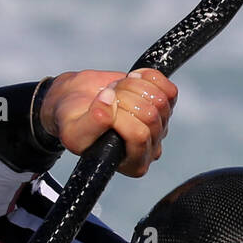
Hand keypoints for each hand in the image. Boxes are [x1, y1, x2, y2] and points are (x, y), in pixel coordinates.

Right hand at [40, 69, 176, 177]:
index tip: (102, 106)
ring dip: (132, 87)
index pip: (138, 136)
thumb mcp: (73, 131)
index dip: (120, 116)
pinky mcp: (165, 106)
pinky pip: (169, 90)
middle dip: (124, 98)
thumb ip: (91, 124)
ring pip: (160, 100)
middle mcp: (150, 149)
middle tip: (107, 97)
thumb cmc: (74, 122)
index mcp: (132, 165)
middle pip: (150, 116)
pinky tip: (132, 79)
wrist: (78, 101)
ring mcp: (160, 127)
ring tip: (115, 91)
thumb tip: (109, 102)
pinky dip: (149, 77)